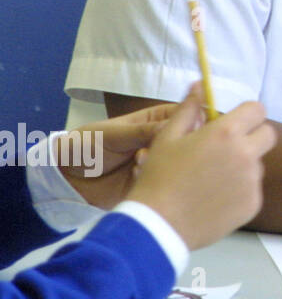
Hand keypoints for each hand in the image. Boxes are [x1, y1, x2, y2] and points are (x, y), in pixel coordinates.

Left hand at [59, 88, 191, 207]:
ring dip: (162, 161)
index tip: (192, 129)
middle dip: (180, 145)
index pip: (189, 115)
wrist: (67, 177)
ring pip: (179, 162)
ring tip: (139, 160)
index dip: (197, 120)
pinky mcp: (153, 183)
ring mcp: (159, 162)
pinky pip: (163, 181)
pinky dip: (152, 177)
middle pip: (190, 141)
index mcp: (158, 120)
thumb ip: (146, 131)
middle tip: (157, 147)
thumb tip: (177, 126)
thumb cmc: (88, 145)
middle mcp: (163, 140)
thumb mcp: (116, 134)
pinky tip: (135, 173)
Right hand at [126, 88, 276, 249]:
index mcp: (227, 133)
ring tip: (211, 179)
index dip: (246, 114)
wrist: (158, 225)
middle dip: (252, 136)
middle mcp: (246, 154)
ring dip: (242, 165)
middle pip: (267, 135)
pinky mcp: (253, 204)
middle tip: (227, 148)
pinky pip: (252, 189)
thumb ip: (189, 109)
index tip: (233, 122)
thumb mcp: (168, 138)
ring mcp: (252, 181)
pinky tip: (213, 198)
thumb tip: (199, 85)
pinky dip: (239, 190)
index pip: (257, 109)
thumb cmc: (159, 177)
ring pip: (257, 164)